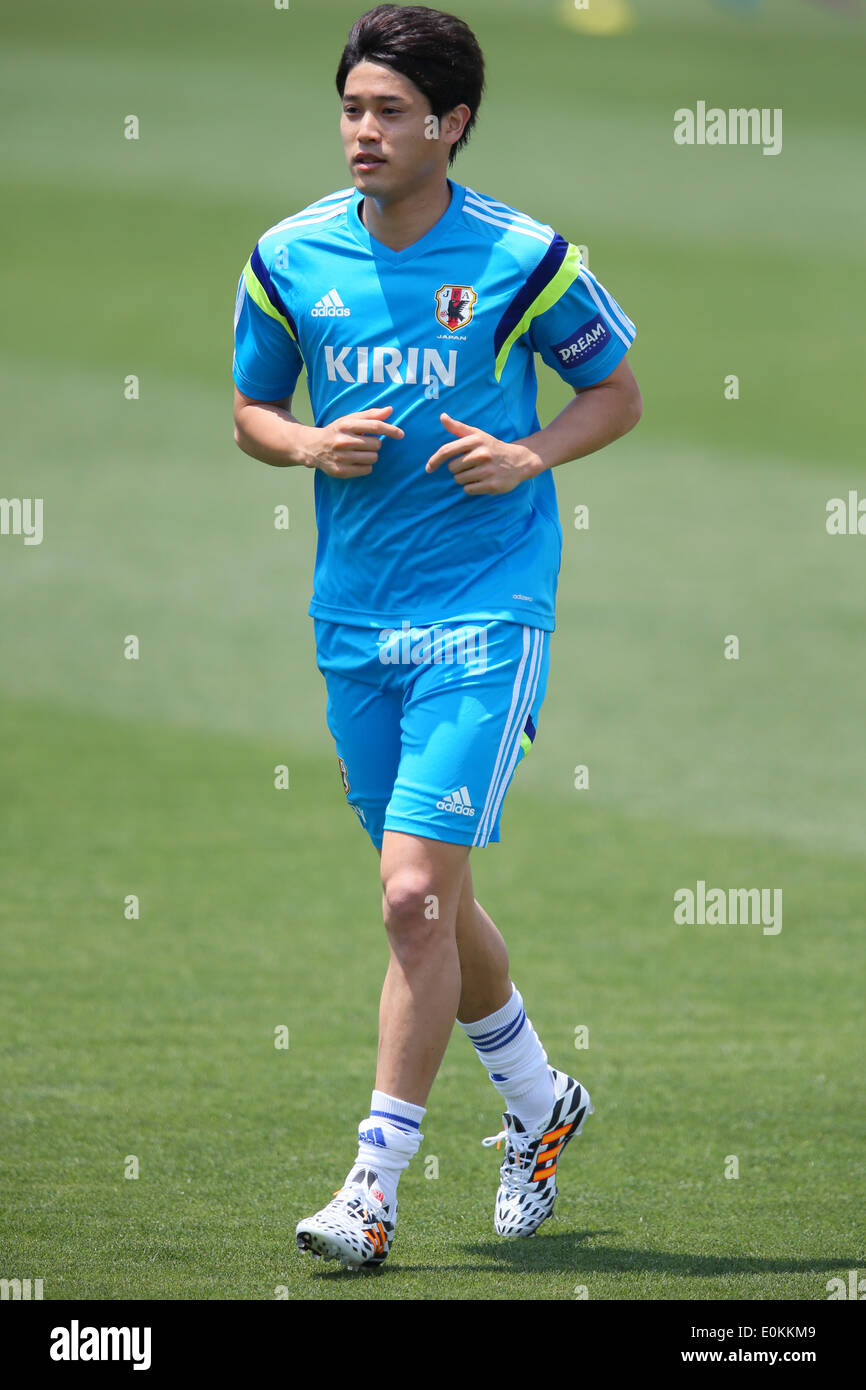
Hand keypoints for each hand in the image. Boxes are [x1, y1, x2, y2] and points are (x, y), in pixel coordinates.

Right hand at [304, 407, 403, 477]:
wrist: (313, 447)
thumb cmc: (337, 431)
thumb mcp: (350, 419)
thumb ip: (370, 415)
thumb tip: (390, 410)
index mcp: (346, 425)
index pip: (375, 426)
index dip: (390, 430)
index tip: (401, 434)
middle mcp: (342, 440)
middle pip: (376, 444)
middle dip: (375, 444)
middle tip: (364, 443)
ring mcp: (341, 457)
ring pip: (373, 458)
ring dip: (371, 455)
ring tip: (359, 452)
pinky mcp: (340, 471)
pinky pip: (366, 470)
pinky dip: (365, 466)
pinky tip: (356, 461)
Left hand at [424, 413, 539, 494]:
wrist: (519, 460)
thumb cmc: (492, 447)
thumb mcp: (477, 434)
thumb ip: (457, 427)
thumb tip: (442, 416)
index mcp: (476, 440)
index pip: (447, 450)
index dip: (434, 460)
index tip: (429, 468)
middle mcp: (482, 454)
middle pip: (452, 468)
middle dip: (457, 469)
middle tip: (471, 465)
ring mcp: (488, 471)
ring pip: (459, 480)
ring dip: (464, 479)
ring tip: (477, 472)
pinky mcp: (492, 485)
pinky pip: (468, 490)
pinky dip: (471, 487)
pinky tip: (482, 481)